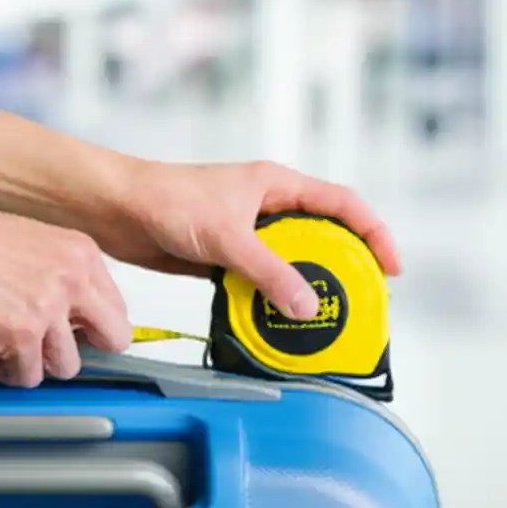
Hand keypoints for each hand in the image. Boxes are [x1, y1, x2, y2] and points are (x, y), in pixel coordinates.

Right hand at [0, 197, 132, 386]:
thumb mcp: (29, 242)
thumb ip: (58, 275)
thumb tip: (70, 313)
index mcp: (80, 251)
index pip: (116, 306)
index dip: (90, 325)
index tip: (70, 330)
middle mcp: (73, 278)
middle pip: (113, 339)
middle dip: (81, 349)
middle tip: (49, 348)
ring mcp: (50, 309)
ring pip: (67, 366)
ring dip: (35, 362)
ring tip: (4, 346)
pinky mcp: (21, 337)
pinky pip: (27, 377)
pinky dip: (5, 371)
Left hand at [104, 160, 401, 319]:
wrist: (117, 209)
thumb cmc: (166, 200)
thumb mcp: (226, 237)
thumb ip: (269, 272)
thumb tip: (306, 306)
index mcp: (277, 185)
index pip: (343, 204)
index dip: (374, 234)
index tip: (389, 268)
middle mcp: (267, 207)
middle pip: (323, 236)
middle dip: (345, 268)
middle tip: (360, 302)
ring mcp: (247, 233)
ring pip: (292, 262)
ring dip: (307, 289)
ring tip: (323, 321)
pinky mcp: (225, 257)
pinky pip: (261, 281)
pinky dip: (272, 300)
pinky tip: (276, 323)